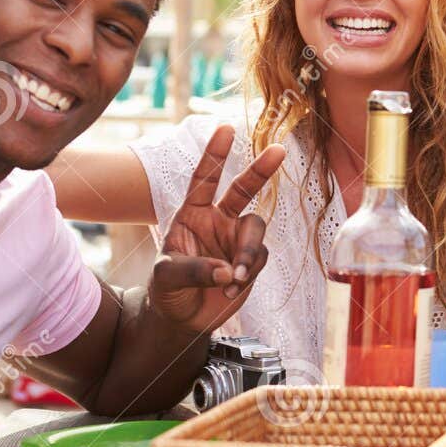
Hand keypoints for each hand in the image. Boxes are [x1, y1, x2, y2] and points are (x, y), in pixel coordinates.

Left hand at [148, 124, 286, 329]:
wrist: (181, 318)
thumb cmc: (166, 289)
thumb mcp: (167, 276)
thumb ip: (194, 270)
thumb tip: (227, 271)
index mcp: (192, 214)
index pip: (204, 179)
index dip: (215, 154)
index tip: (226, 128)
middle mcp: (217, 221)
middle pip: (243, 189)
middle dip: (260, 170)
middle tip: (279, 151)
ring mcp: (235, 240)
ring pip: (256, 231)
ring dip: (247, 253)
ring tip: (234, 278)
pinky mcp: (250, 263)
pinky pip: (258, 260)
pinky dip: (246, 274)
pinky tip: (229, 290)